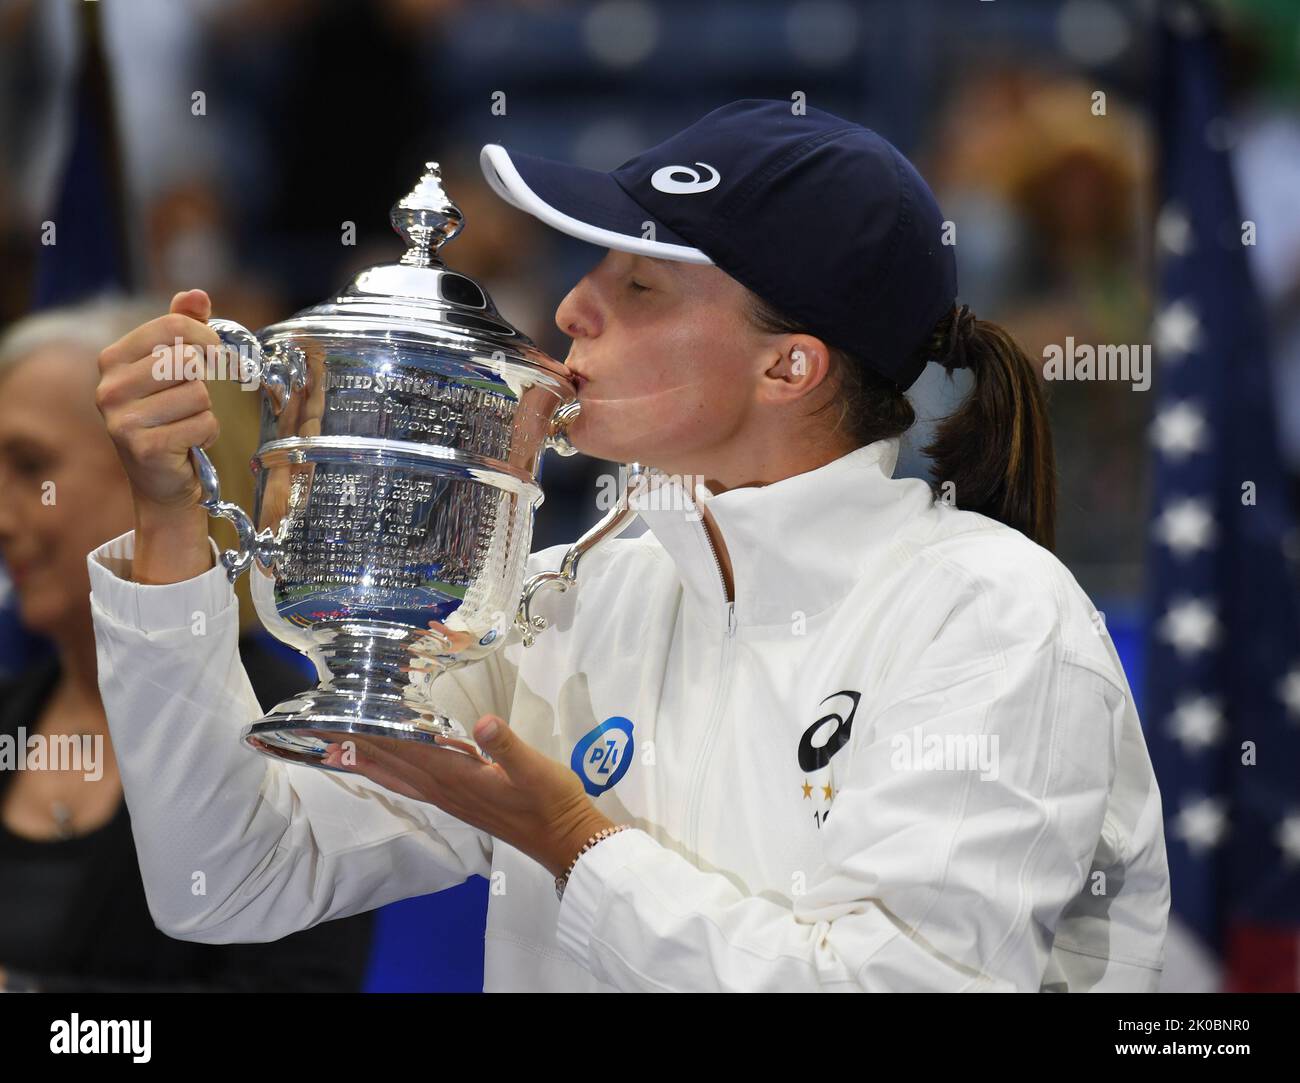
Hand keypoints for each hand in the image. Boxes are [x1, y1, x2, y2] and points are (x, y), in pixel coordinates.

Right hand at [96, 288, 222, 514]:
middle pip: (188, 360)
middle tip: (196, 397)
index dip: (208, 338)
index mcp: (112, 359)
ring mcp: (123, 419)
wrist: (160, 479)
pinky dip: (207, 433)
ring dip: (205, 412)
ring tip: (185, 423)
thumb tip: (196, 294)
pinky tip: (188, 443)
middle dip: (204, 380)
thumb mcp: (171, 367)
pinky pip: (203, 424)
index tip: (218, 353)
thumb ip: (182, 327)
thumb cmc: (168, 416)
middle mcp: (110, 387)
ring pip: (199, 394)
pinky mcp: (145, 447)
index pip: (173, 326)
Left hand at [321, 716, 616, 879]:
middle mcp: (444, 789)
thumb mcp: (536, 769)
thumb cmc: (552, 802)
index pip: (403, 748)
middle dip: (354, 743)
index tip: (336, 717)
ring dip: (365, 758)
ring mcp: (449, 798)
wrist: (564, 839)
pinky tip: (383, 767)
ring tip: (335, 744)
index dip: (369, 732)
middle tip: (317, 724)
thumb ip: (507, 747)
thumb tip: (482, 723)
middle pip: (390, 762)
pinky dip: (388, 772)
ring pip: (396, 776)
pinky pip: (410, 783)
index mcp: (456, 777)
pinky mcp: (459, 801)